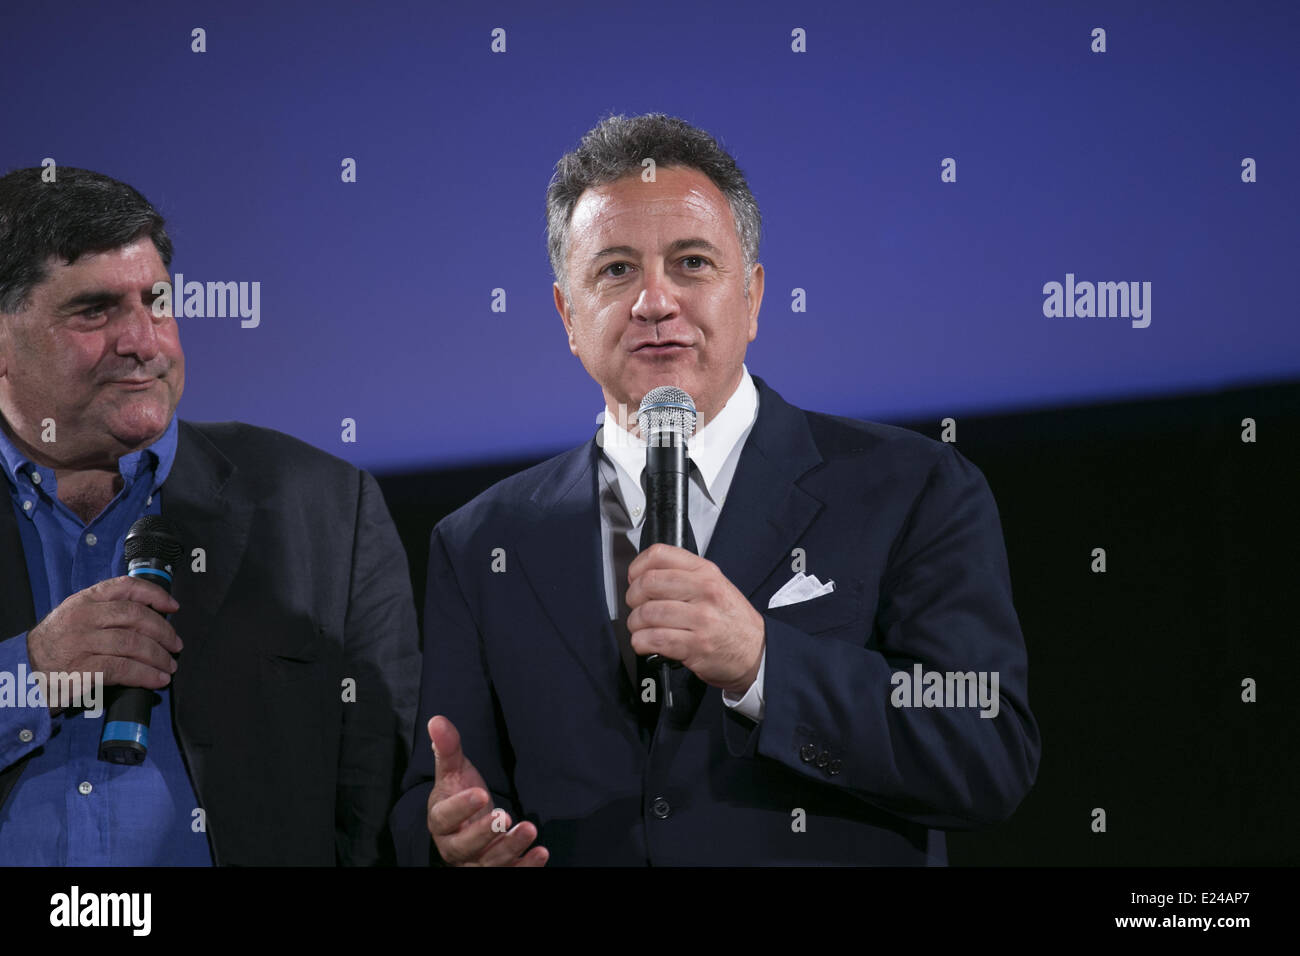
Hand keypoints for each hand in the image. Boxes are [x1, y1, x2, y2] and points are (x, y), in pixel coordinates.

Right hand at [26, 576, 181, 713]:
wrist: (23, 671)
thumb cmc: (57, 644)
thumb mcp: (76, 616)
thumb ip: (106, 611)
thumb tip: (149, 618)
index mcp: (85, 600)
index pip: (126, 586)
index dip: (155, 594)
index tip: (173, 606)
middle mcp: (84, 617)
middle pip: (136, 616)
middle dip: (163, 631)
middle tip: (175, 645)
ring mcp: (82, 642)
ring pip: (133, 643)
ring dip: (159, 656)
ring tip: (170, 665)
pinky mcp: (82, 669)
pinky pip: (123, 669)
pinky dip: (146, 674)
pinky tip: (158, 679)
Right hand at [425, 715, 547, 866]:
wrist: (467, 825)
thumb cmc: (459, 795)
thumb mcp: (453, 772)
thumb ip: (447, 748)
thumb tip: (436, 719)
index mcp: (440, 821)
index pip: (445, 818)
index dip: (461, 808)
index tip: (481, 792)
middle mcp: (455, 847)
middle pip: (465, 847)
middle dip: (485, 833)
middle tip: (504, 816)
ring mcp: (475, 862)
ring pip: (489, 863)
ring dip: (510, 848)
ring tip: (530, 829)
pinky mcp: (495, 869)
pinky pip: (509, 873)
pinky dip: (525, 867)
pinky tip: (541, 853)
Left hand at [626, 544, 764, 695]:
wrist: (757, 653)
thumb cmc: (733, 621)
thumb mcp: (716, 586)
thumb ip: (685, 577)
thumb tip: (645, 576)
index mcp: (706, 572)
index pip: (659, 555)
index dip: (637, 567)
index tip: (634, 578)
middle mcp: (704, 591)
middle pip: (648, 583)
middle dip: (633, 597)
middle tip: (637, 606)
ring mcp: (701, 619)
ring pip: (647, 613)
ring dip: (636, 624)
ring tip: (642, 628)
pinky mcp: (695, 646)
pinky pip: (654, 639)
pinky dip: (641, 642)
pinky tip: (646, 643)